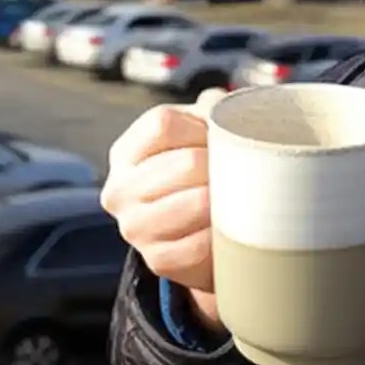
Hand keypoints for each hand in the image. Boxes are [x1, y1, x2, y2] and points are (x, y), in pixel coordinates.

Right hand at [102, 88, 226, 327]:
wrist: (188, 234)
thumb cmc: (195, 172)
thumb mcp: (195, 134)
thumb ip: (210, 109)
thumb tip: (228, 104)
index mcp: (125, 152)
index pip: (163, 124)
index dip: (202, 128)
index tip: (221, 139)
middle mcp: (119, 190)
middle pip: (186, 163)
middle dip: (223, 164)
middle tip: (245, 169)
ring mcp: (134, 228)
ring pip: (196, 204)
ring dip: (228, 199)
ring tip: (242, 194)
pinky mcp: (157, 260)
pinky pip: (202, 244)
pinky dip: (223, 233)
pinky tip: (232, 226)